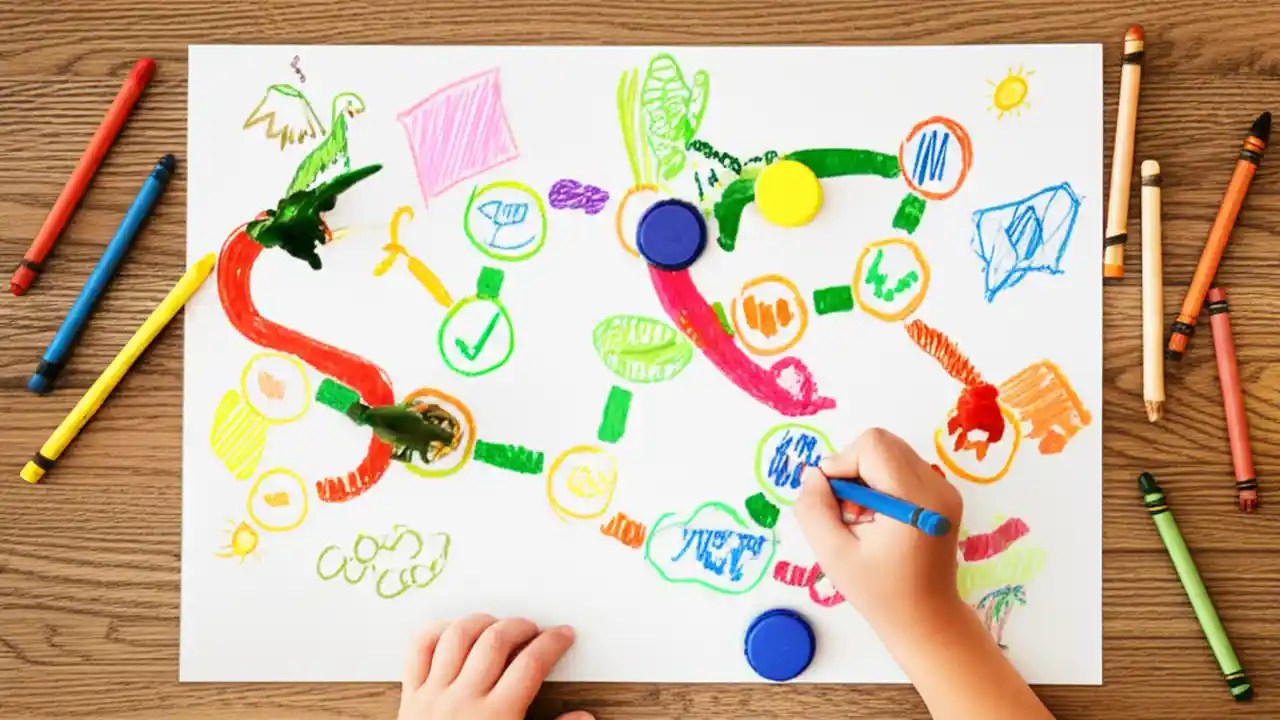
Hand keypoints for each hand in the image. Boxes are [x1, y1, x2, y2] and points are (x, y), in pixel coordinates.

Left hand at [398, 614, 592, 719]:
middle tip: (534, 629)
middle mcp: (464, 700)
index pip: (531, 665)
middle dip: (520, 626)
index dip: (552, 643)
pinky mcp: (410, 697)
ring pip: (457, 637)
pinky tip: (453, 631)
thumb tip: (584, 718)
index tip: (562, 635)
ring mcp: (434, 695)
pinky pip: (419, 649)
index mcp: (496, 717)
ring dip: (481, 622)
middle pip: (495, 642)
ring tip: (497, 625)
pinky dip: (437, 631)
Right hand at [793, 428, 963, 638]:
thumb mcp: (834, 555)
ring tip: (863, 518)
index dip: (842, 463)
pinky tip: (878, 518)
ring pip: (890, 452)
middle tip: (849, 512)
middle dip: (853, 468)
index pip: (873, 446)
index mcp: (916, 501)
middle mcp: (937, 487)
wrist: (926, 618)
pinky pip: (900, 466)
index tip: (835, 501)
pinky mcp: (943, 495)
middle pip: (882, 443)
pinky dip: (880, 483)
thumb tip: (813, 474)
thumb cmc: (880, 593)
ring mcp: (944, 489)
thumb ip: (814, 509)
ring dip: (865, 476)